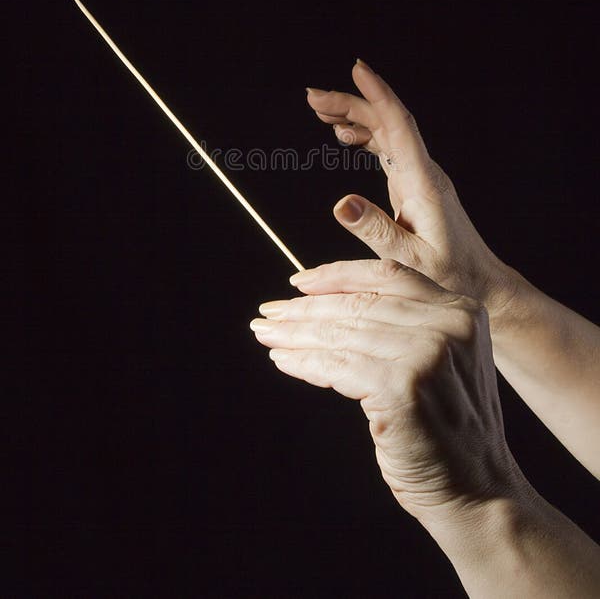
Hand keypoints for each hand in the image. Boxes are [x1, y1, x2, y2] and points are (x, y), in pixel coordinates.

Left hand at [250, 258, 522, 525]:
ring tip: (267, 334)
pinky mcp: (402, 385)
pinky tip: (284, 361)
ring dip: (296, 334)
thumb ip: (404, 326)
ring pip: (344, 332)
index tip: (299, 283)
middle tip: (268, 314)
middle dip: (305, 308)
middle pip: (360, 303)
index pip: (388, 276)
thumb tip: (328, 304)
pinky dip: (305, 363)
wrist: (479, 493)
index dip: (337, 276)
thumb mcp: (442, 362)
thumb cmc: (449, 431)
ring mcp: (427, 354)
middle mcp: (449, 325)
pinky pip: (337, 366)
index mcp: (461, 311)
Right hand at [306, 60, 515, 322]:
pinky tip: (343, 135)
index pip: (400, 126)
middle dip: (350, 102)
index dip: (379, 95)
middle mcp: (422, 171)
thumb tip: (340, 204)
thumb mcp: (411, 260)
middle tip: (313, 97)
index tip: (358, 69)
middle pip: (386, 122)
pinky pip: (387, 147)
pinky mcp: (413, 183)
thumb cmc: (450, 275)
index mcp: (423, 183)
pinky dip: (363, 135)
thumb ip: (376, 232)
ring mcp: (418, 175)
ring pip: (385, 131)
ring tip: (319, 109)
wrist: (479, 281)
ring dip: (353, 116)